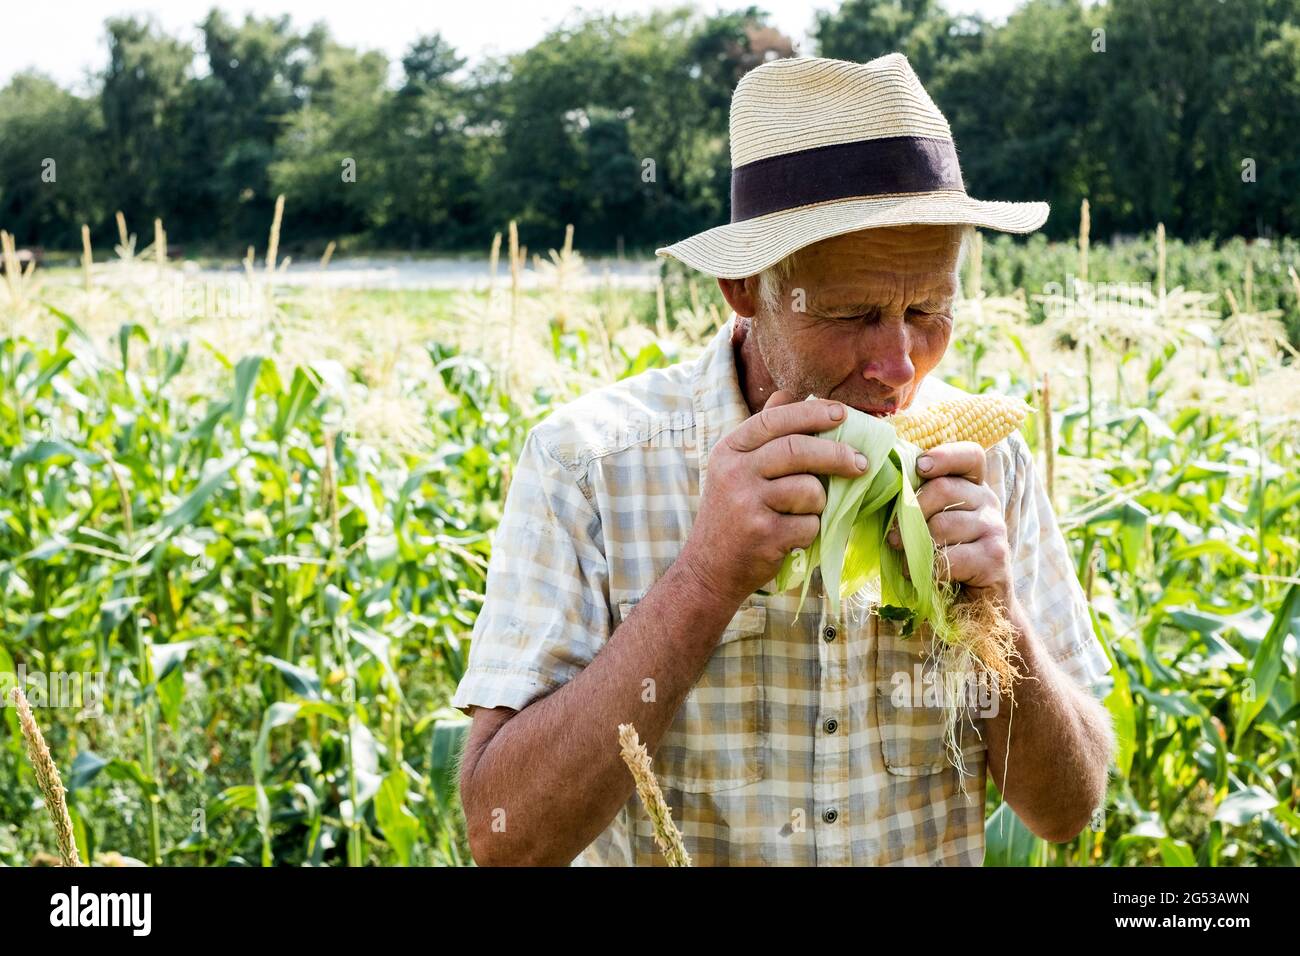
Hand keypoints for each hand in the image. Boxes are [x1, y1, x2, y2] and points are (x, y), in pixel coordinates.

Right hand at [679, 389, 870, 607]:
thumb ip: (763, 433)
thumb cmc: (731, 515)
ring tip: (803, 513)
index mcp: (729, 450)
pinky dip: (809, 532)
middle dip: (836, 454)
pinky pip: (809, 524)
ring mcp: (747, 504)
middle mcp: (734, 472)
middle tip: (860, 463)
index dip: (812, 413)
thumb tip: (789, 393)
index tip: (843, 414)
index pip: (775, 420)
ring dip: (818, 503)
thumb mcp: (735, 469)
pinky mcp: (763, 534)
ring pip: (809, 490)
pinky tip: (791, 538)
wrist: (710, 569)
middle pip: (797, 450)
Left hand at [887, 440, 1012, 601]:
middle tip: (894, 536)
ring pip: (943, 525)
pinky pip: (951, 556)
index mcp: (972, 487)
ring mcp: (996, 528)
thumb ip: (915, 506)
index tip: (920, 466)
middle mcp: (988, 501)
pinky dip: (929, 569)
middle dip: (912, 512)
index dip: (945, 455)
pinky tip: (924, 577)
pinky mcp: (996, 557)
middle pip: (945, 488)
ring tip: (907, 560)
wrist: (973, 605)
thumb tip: (883, 490)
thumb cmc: (942, 560)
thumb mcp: (928, 526)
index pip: (970, 456)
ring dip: (916, 546)